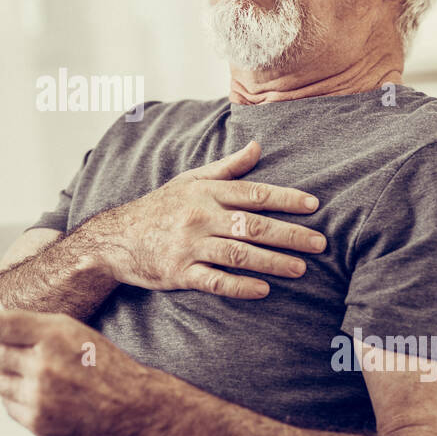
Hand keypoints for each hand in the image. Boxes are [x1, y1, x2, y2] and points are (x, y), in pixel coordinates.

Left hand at [0, 308, 154, 435]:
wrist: (129, 404)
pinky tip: (16, 386)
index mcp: (52, 336)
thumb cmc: (99, 361)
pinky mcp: (37, 423)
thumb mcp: (71, 330)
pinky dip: (7, 393)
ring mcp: (39, 397)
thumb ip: (33, 328)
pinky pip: (7, 404)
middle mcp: (43, 366)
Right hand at [85, 140, 324, 298]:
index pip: (254, 193)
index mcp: (206, 192)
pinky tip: (263, 290)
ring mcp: (189, 246)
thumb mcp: (190, 180)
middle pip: (253, 225)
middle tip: (320, 243)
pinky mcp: (179, 273)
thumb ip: (228, 167)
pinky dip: (239, 286)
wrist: (116, 239)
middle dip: (290, 234)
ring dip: (273, 262)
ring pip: (239, 254)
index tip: (314, 205)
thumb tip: (258, 145)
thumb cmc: (160, 208)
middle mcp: (200, 217)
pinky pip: (214, 281)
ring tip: (301, 268)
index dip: (286, 198)